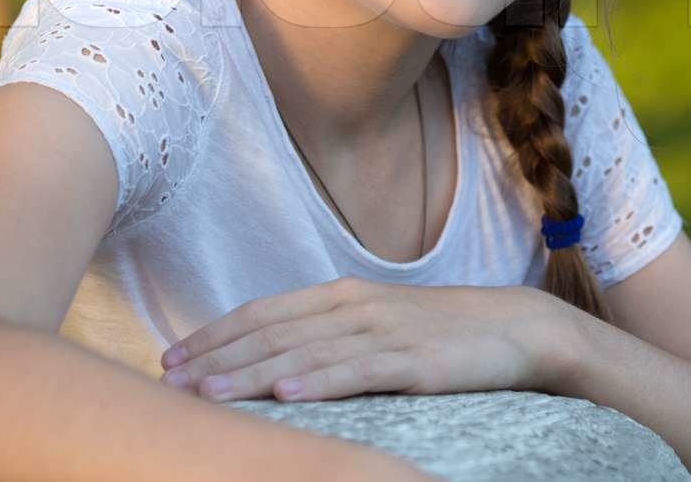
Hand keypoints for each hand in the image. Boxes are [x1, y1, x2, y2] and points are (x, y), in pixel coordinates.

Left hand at [158, 276, 582, 403]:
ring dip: (253, 374)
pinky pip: (359, 373)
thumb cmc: (443, 332)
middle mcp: (358, 307)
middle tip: (171, 382)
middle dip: (218, 357)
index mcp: (345, 294)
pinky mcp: (416, 363)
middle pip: (274, 331)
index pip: (265, 311)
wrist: (519, 328)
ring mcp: (386, 333)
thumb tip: (275, 357)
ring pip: (306, 354)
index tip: (173, 357)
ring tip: (209, 393)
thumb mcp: (378, 324)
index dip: (216, 333)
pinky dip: (320, 382)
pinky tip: (288, 395)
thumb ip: (329, 334)